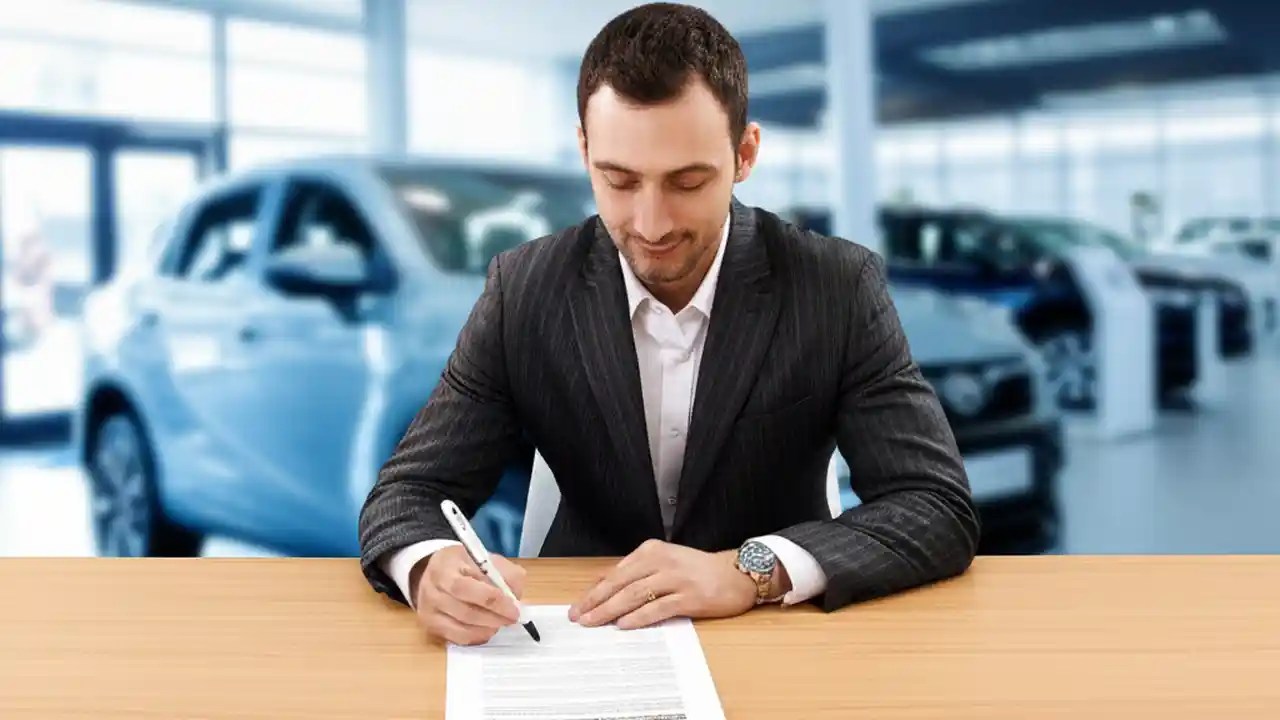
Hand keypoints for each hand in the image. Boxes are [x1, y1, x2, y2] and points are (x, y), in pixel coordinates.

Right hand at [410, 545, 526, 645]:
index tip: (514, 608)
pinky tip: (488, 629)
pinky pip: (457, 638)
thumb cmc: (464, 565)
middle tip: (512, 618)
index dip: (493, 601)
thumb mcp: (485, 558)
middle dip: (494, 617)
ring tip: (501, 622)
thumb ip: (505, 573)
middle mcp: (432, 590)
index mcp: (445, 567)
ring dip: (488, 628)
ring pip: (462, 628)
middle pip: (465, 612)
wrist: (435, 571)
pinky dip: (477, 637)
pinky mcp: (431, 626)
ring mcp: (429, 610)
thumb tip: (516, 596)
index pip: (466, 588)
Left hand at [568, 540, 761, 629]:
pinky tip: (624, 625)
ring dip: (611, 610)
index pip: (615, 573)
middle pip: (621, 583)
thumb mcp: (663, 562)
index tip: (577, 607)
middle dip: (596, 602)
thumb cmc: (697, 571)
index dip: (593, 591)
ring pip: (635, 595)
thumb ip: (634, 572)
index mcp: (651, 551)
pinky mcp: (690, 596)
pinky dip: (639, 617)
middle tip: (578, 617)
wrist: (736, 574)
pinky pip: (658, 607)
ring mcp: (676, 578)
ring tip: (594, 623)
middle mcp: (662, 561)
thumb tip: (601, 584)